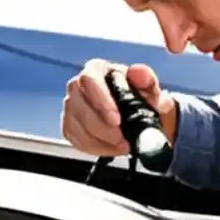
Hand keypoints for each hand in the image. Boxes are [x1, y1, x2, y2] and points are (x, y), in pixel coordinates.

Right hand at [61, 59, 177, 155]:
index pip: (90, 79)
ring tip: (123, 146)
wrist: (138, 114)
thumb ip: (147, 79)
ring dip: (99, 141)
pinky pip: (76, 139)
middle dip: (101, 128)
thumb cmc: (140, 97)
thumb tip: (139, 73)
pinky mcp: (70, 125)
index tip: (117, 120)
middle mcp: (78, 86)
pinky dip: (95, 148)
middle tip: (121, 140)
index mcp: (96, 70)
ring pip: (75, 126)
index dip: (101, 101)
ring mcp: (71, 106)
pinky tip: (112, 149)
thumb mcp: (149, 87)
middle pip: (79, 106)